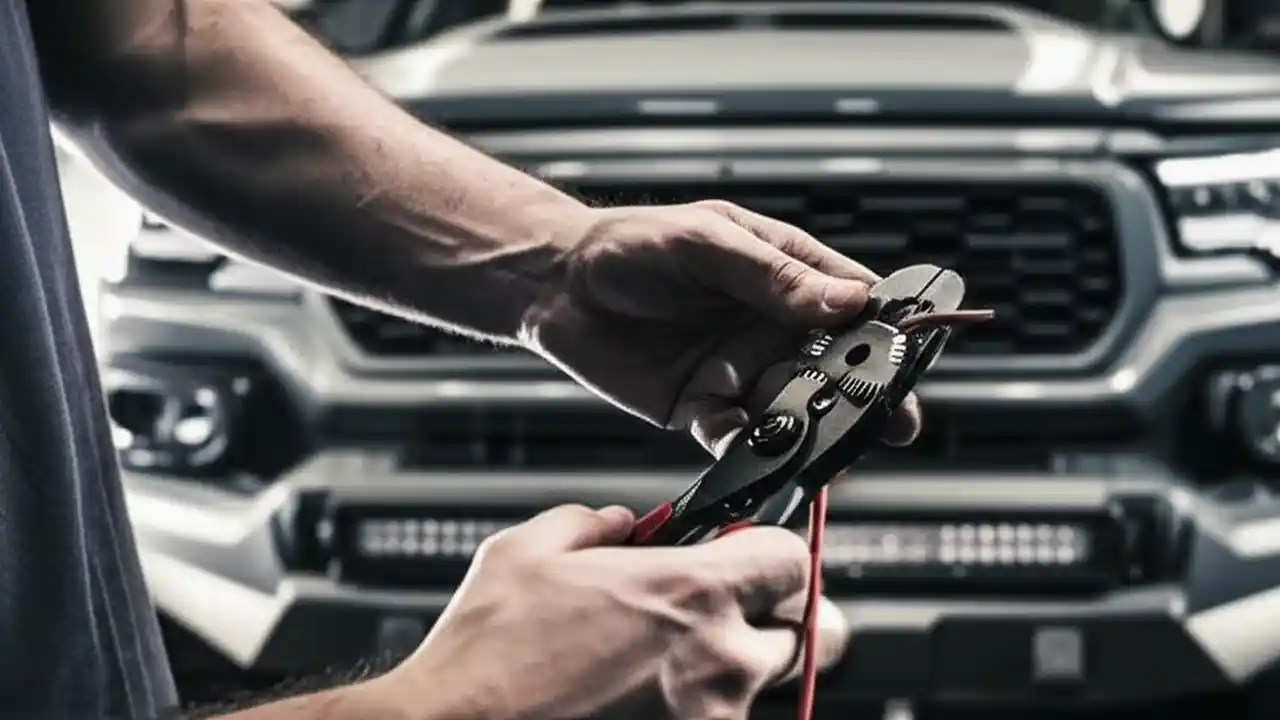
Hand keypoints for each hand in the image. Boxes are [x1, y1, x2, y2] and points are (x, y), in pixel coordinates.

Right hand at [366, 505, 848, 719]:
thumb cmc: (487, 657)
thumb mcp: (529, 550)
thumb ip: (593, 524)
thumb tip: (622, 525)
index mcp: (690, 593)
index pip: (792, 560)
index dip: (770, 550)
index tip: (746, 552)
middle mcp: (717, 663)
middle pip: (802, 633)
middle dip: (766, 615)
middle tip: (714, 611)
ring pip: (757, 688)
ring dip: (726, 670)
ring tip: (654, 667)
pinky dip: (692, 710)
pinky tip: (633, 701)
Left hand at [519, 200, 920, 454]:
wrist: (555, 286)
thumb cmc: (631, 246)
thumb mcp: (706, 243)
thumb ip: (773, 276)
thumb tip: (848, 303)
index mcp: (785, 274)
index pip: (854, 302)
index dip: (886, 329)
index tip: (908, 355)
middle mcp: (771, 326)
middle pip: (836, 366)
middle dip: (867, 395)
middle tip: (895, 422)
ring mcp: (739, 370)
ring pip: (793, 408)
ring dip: (812, 427)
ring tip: (823, 442)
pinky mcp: (702, 406)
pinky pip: (737, 438)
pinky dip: (750, 451)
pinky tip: (754, 452)